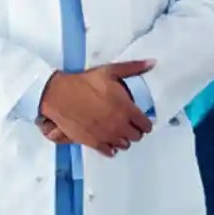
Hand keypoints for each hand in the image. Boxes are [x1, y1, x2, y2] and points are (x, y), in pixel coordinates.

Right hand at [38, 60, 154, 157]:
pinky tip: (108, 140)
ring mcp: (107, 136)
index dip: (145, 122)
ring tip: (118, 130)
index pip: (145, 125)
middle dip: (135, 130)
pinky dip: (111, 148)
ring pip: (124, 145)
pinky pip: (109, 152)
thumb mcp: (110, 71)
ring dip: (123, 138)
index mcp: (127, 109)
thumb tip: (152, 63)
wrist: (61, 96)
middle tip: (129, 123)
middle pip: (137, 137)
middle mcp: (120, 126)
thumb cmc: (85, 83)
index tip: (142, 120)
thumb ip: (133, 68)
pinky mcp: (94, 143)